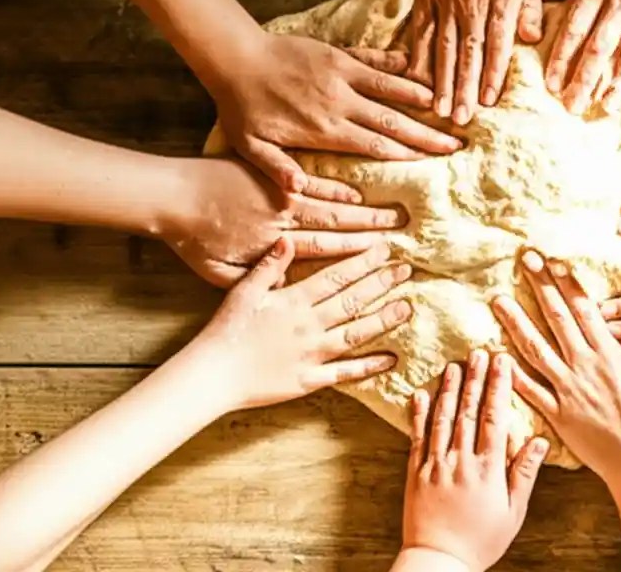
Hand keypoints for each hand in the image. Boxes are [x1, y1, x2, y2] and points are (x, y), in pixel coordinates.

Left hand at [163, 157, 404, 286]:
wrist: (169, 195)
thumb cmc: (190, 239)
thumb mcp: (218, 272)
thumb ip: (255, 281)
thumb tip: (286, 288)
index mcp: (272, 247)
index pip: (323, 252)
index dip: (354, 257)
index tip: (381, 259)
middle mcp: (283, 221)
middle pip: (336, 228)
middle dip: (372, 232)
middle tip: (402, 234)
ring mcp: (279, 196)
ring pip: (330, 206)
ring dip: (363, 212)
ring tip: (391, 214)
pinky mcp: (271, 174)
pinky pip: (311, 182)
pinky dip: (336, 189)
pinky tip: (357, 194)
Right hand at [185, 238, 410, 409]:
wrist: (212, 375)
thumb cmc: (225, 330)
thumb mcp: (244, 291)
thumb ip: (269, 265)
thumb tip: (289, 239)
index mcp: (294, 301)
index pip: (337, 276)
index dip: (363, 261)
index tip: (385, 249)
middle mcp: (309, 325)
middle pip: (353, 300)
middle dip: (381, 283)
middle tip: (406, 271)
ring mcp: (312, 354)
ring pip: (357, 334)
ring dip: (384, 319)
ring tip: (407, 307)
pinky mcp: (310, 380)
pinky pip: (345, 373)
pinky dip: (369, 366)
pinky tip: (391, 358)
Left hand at [207, 32, 463, 190]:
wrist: (234, 57)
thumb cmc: (241, 107)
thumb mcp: (251, 147)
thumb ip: (277, 170)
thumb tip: (299, 193)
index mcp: (324, 129)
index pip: (375, 144)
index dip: (406, 153)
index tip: (433, 162)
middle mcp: (340, 101)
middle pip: (392, 120)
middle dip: (426, 133)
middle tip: (455, 142)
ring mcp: (341, 74)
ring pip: (389, 87)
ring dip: (419, 98)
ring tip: (445, 107)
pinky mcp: (337, 54)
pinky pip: (373, 59)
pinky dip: (396, 65)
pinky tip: (415, 70)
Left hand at [399, 351, 548, 571]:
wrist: (440, 561)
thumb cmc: (482, 540)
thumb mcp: (513, 511)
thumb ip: (524, 473)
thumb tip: (541, 440)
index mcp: (488, 469)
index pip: (494, 418)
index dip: (498, 387)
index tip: (502, 362)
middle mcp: (460, 461)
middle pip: (468, 412)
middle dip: (475, 379)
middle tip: (479, 352)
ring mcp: (435, 465)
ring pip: (443, 419)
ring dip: (449, 390)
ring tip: (454, 364)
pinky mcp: (416, 473)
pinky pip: (417, 438)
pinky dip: (419, 415)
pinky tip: (420, 394)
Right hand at [407, 0, 542, 124]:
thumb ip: (529, 6)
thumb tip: (531, 38)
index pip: (496, 43)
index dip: (490, 74)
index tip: (485, 102)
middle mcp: (471, 0)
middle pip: (465, 51)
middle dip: (461, 88)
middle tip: (457, 118)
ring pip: (441, 44)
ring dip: (439, 79)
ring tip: (436, 108)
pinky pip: (420, 27)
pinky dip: (417, 54)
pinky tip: (413, 76)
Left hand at [491, 250, 620, 484]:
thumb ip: (615, 349)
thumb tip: (603, 326)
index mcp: (609, 353)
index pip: (584, 308)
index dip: (566, 282)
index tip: (552, 260)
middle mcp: (587, 365)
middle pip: (558, 318)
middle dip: (540, 287)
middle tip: (524, 261)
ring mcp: (569, 389)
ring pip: (536, 348)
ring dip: (515, 322)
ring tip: (499, 300)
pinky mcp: (558, 414)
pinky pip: (529, 389)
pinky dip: (510, 372)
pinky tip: (494, 354)